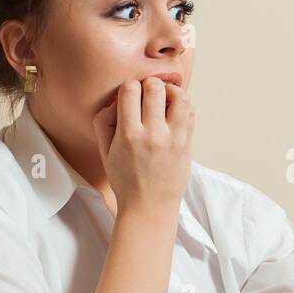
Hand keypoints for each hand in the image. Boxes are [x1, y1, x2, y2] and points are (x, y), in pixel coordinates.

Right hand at [91, 77, 194, 217]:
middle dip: (150, 84)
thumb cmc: (125, 180)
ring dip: (171, 91)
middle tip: (148, 95)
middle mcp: (152, 135)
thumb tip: (114, 99)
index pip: (130, 89)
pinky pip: (190, 112)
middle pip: (155, 87)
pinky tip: (173, 111)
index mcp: (128, 135)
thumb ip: (103, 122)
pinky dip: (183, 104)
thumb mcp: (104, 152)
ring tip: (164, 99)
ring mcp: (173, 140)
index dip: (129, 87)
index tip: (130, 96)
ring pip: (179, 96)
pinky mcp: (187, 144)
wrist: (149, 207)